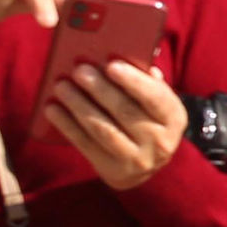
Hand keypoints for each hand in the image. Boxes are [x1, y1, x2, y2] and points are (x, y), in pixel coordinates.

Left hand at [38, 59, 187, 190]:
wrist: (145, 167)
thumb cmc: (147, 121)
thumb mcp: (156, 104)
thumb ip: (146, 83)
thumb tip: (126, 56)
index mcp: (173, 118)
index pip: (155, 98)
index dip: (133, 81)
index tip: (111, 65)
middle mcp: (159, 141)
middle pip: (125, 112)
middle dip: (100, 89)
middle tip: (79, 70)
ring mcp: (136, 159)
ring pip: (102, 128)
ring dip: (79, 105)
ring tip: (62, 86)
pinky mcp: (112, 170)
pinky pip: (85, 144)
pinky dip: (67, 125)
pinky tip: (53, 109)